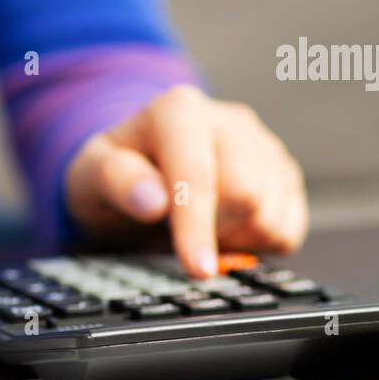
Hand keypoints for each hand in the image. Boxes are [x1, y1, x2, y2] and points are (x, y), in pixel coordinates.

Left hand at [63, 85, 307, 277]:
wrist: (138, 169)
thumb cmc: (113, 173)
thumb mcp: (90, 175)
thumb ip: (115, 181)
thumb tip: (151, 201)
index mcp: (179, 111)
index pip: (198, 176)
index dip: (197, 226)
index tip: (197, 268)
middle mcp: (229, 120)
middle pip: (246, 194)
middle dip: (211, 229)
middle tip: (174, 231)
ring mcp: (263, 145)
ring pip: (271, 212)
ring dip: (232, 237)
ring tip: (197, 224)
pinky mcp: (284, 173)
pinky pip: (289, 225)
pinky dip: (257, 240)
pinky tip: (225, 227)